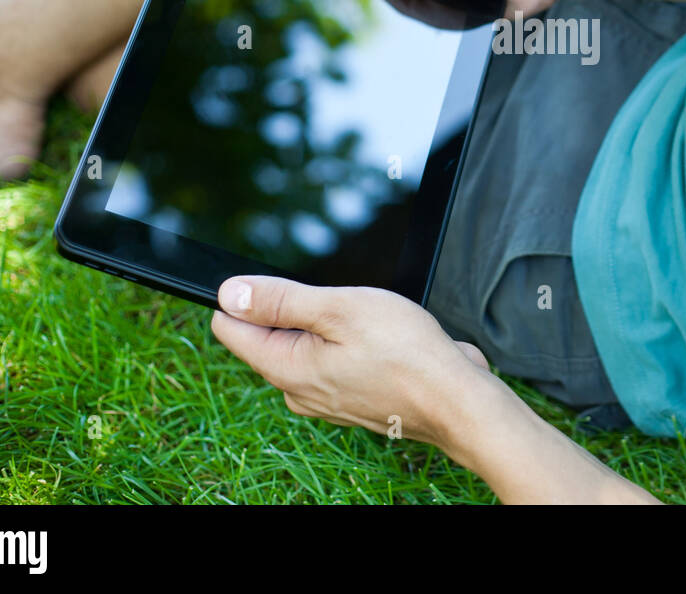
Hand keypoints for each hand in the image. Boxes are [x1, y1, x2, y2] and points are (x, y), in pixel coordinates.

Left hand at [210, 276, 490, 446]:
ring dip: (328, 325)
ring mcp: (324, 399)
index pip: (230, 328)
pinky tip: (380, 341)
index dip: (247, 295)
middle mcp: (297, 391)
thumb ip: (281, 301)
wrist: (457, 401)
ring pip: (304, 346)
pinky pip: (332, 360)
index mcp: (286, 369)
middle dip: (297, 309)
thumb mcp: (340, 309)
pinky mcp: (349, 399)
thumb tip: (228, 293)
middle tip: (342, 306)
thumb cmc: (408, 354)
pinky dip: (349, 343)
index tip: (285, 285)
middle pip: (268, 335)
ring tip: (368, 324)